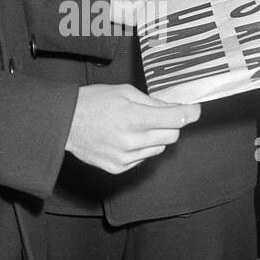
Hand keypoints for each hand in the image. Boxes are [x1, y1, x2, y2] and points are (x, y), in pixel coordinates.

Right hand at [65, 84, 201, 173]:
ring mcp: (126, 157)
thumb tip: (173, 107)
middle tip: (159, 116)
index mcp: (135, 117)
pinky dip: (140, 149)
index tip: (194, 110)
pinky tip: (125, 138)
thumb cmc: (93, 102)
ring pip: (158, 149)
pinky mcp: (119, 167)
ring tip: (136, 127)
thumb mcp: (124, 92)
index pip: (176, 118)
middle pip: (172, 136)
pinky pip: (142, 159)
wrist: (65, 122)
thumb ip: (151, 101)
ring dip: (155, 137)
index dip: (190, 113)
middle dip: (170, 124)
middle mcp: (133, 140)